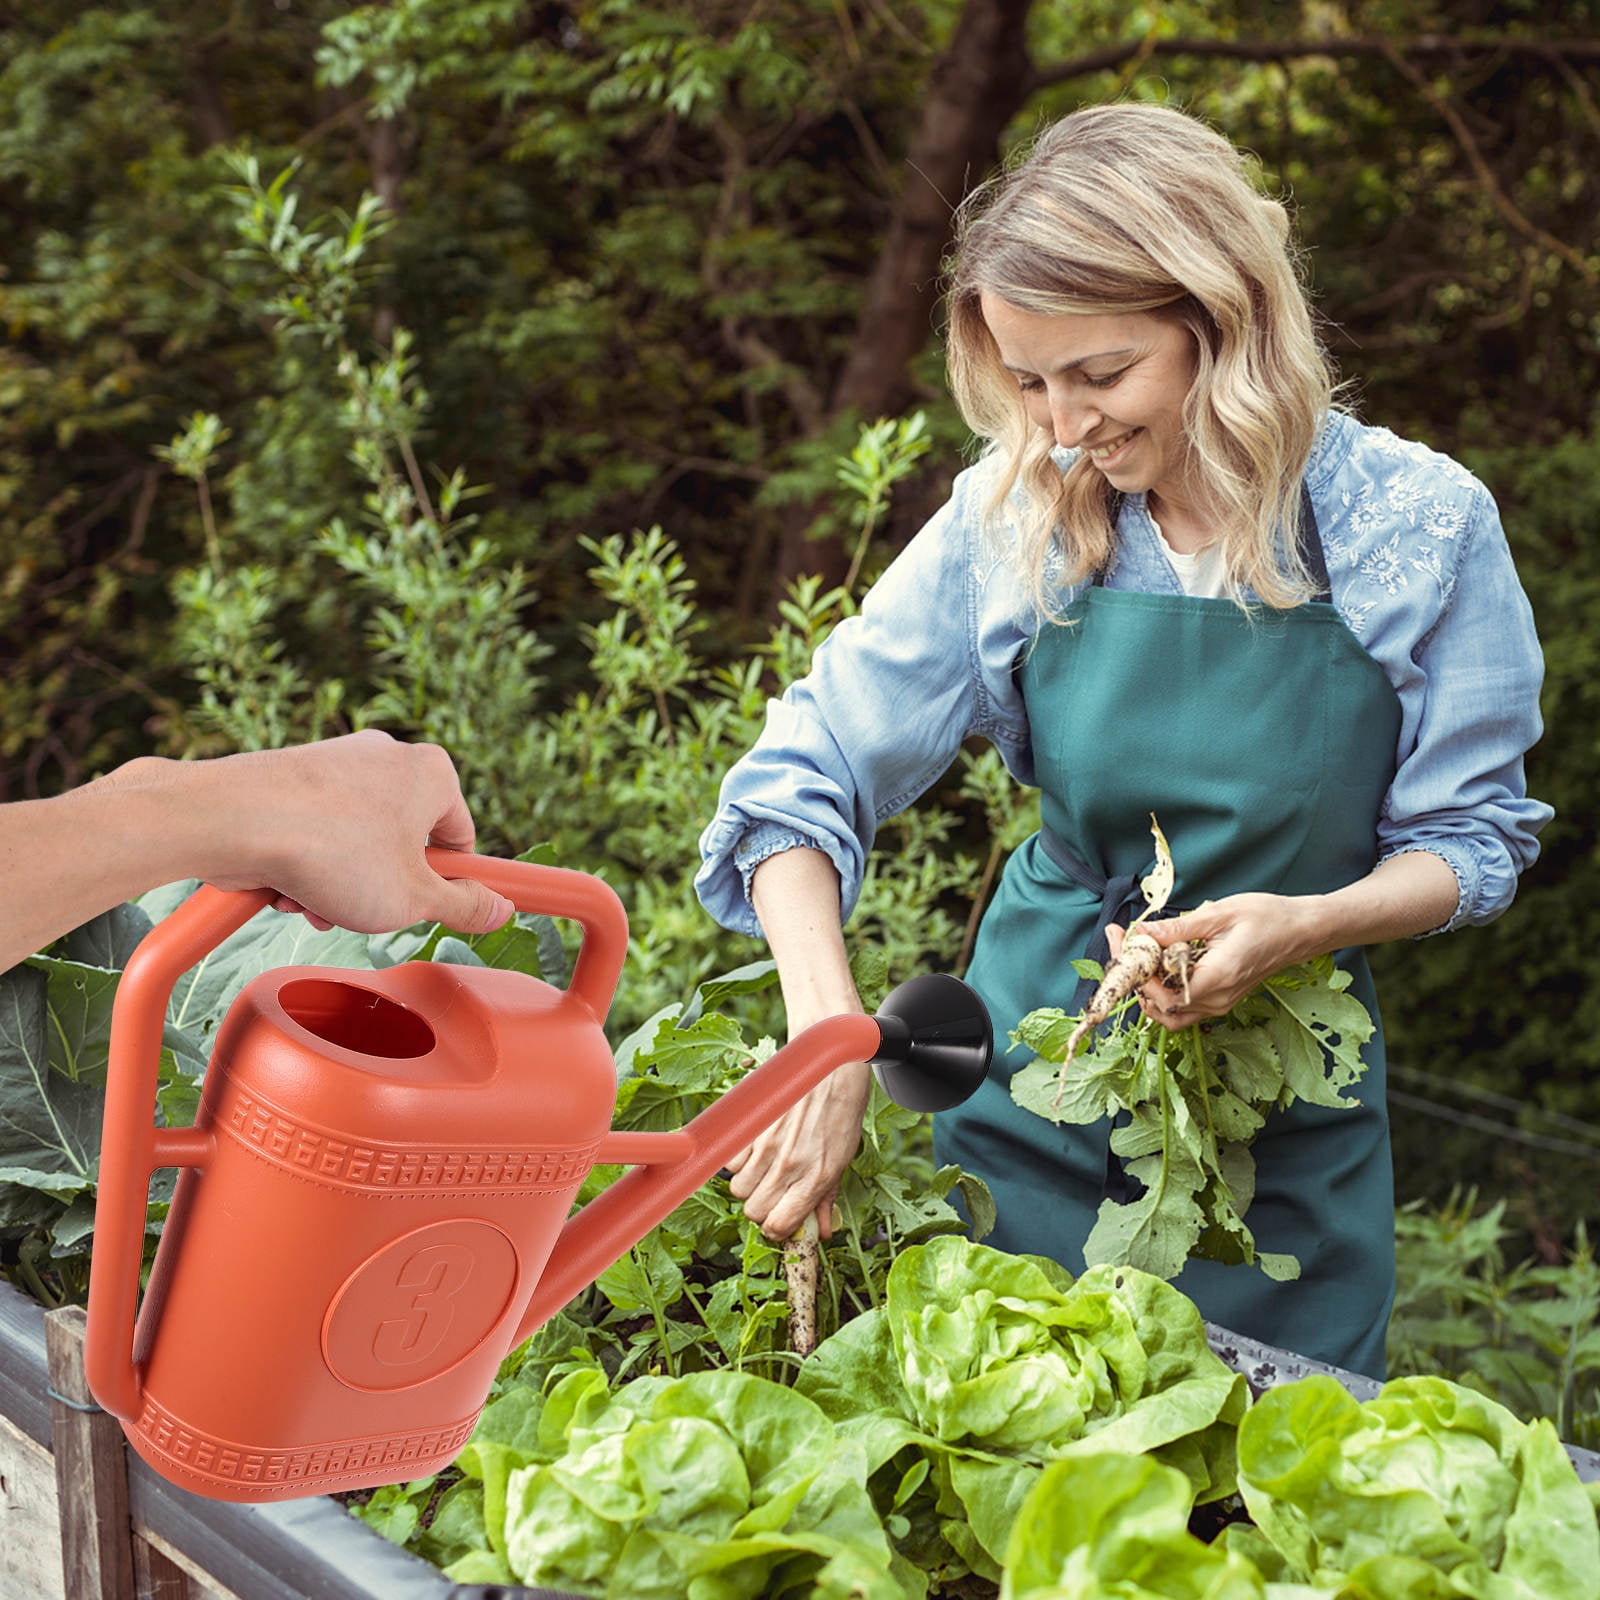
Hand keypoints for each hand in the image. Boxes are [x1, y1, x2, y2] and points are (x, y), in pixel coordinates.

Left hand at [187, 732, 514, 935]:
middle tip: (366, 912)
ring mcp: (338, 763)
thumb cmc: (332, 851)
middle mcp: (388, 756)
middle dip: (383, 888)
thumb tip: (498, 910)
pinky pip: (317, 831)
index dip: (452, 884)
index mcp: (433, 773)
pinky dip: (307, 864)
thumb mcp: (414, 899)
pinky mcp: (295, 776)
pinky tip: (287, 888)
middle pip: (404, 843)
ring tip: (316, 905)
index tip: (441, 909)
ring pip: (356, 843)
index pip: (461, 839)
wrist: (234, 818)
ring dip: (341, 886)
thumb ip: (464, 906)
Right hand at [724, 1055, 872, 1242]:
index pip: (779, 1225)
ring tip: (764, 1171)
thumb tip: (821, 1231)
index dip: (777, 1229)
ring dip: (749, 1186)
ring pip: (739, 1190)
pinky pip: (730, 1162)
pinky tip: (755, 1152)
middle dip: (762, 1209)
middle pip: (754, 1211)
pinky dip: (738, 1162)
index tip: (780, 1222)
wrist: (831, 1069)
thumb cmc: (840, 1112)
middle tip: (773, 1194)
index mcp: (816, 1178)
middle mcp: (790, 1166)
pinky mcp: (753, 1127)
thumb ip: (828, 1198)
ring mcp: (768, 1146)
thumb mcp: (842, 1160)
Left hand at [1108, 892, 1325, 1029]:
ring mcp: (1219, 1004)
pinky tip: (1156, 963)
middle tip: (1122, 939)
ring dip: (1146, 987)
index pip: (1162, 993)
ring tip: (1135, 952)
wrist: (1301, 931)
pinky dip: (1162, 992)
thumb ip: (1178, 928)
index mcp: (1218, 979)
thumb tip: (1142, 933)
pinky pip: (1183, 1007)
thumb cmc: (1267, 917)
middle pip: (1160, 1004)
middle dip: (1134, 974)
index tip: (1122, 940)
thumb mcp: (1219, 914)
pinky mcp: (1220, 1000)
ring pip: (1169, 1012)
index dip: (1136, 971)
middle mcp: (1217, 1000)